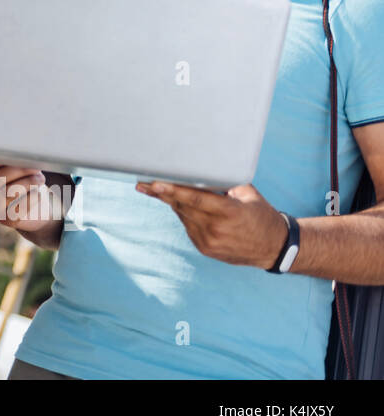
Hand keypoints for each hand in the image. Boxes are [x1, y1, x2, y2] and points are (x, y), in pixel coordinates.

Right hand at [0, 162, 49, 231]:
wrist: (37, 208)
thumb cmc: (25, 180)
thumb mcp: (18, 167)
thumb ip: (13, 160)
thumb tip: (19, 155)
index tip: (13, 155)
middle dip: (19, 170)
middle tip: (35, 167)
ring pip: (10, 192)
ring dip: (28, 183)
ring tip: (40, 179)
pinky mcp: (5, 219)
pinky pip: (19, 207)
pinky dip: (32, 198)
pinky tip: (37, 194)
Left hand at [136, 181, 287, 268]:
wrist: (274, 248)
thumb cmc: (261, 215)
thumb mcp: (247, 194)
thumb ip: (224, 183)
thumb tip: (201, 166)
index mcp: (230, 212)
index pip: (195, 199)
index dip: (173, 190)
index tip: (154, 183)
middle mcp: (217, 229)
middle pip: (182, 207)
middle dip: (162, 193)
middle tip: (143, 182)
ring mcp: (209, 241)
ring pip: (183, 216)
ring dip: (172, 202)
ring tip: (156, 188)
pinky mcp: (205, 248)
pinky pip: (187, 226)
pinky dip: (183, 214)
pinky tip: (178, 204)